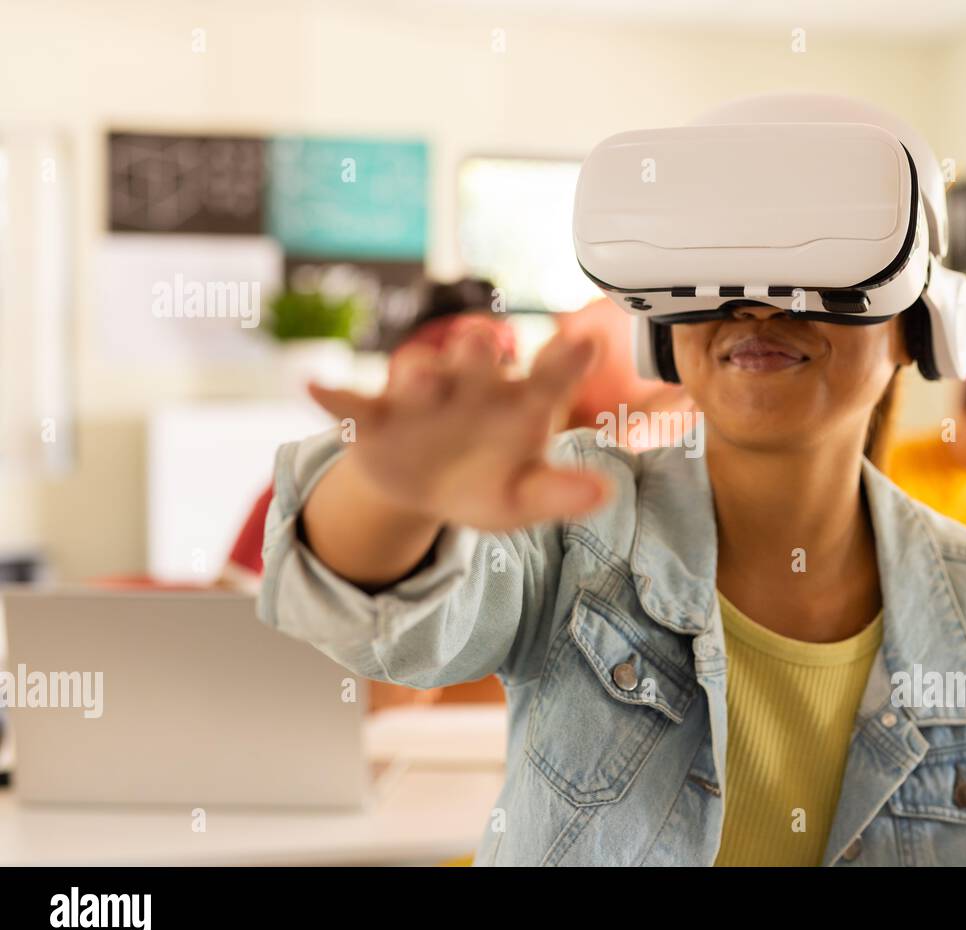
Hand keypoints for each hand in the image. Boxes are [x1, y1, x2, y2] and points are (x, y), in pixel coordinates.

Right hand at [308, 330, 609, 531]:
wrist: (427, 490)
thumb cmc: (487, 480)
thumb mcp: (525, 496)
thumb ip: (560, 492)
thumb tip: (604, 491)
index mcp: (519, 400)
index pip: (549, 375)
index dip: (566, 361)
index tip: (586, 346)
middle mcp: (471, 384)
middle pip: (476, 356)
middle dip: (478, 350)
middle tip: (489, 346)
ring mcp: (421, 396)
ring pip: (416, 370)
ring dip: (418, 372)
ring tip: (420, 378)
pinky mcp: (374, 416)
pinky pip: (350, 400)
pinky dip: (331, 393)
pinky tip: (311, 385)